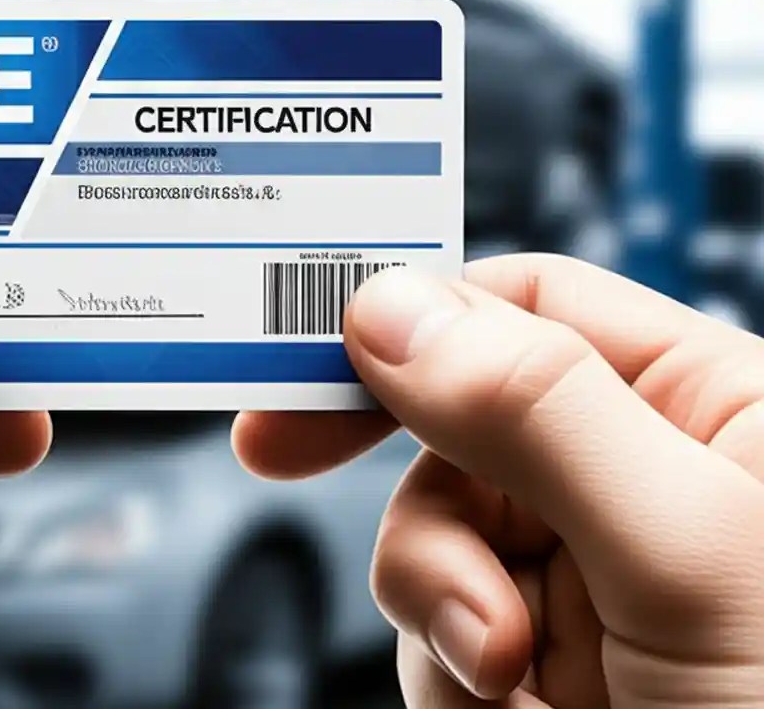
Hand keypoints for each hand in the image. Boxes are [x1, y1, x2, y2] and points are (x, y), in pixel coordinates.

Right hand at [234, 254, 763, 707]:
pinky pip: (439, 636)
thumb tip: (390, 309)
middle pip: (454, 429)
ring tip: (505, 680)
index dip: (409, 316)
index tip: (295, 352)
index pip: (526, 306)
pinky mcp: (539, 660)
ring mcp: (584, 576)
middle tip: (270, 451)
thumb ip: (536, 412)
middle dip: (417, 494)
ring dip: (439, 610)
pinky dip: (452, 678)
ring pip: (433, 541)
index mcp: (707, 408)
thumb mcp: (684, 551)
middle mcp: (638, 480)